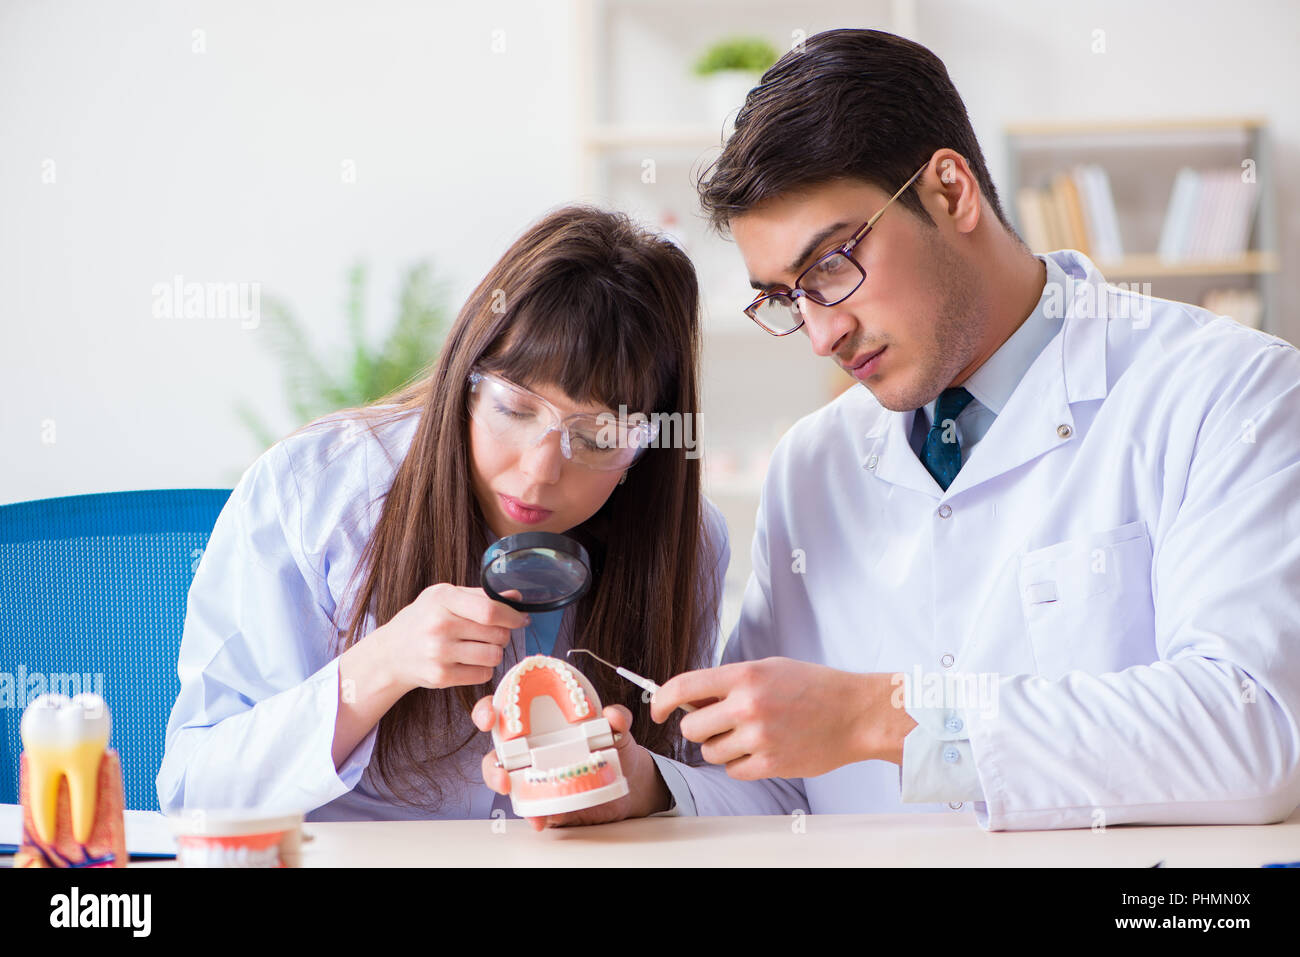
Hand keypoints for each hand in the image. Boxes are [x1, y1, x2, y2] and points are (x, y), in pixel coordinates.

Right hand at [367, 583, 528, 694]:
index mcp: (443, 599)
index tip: (521, 619)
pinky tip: (470, 661)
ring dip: (494, 652)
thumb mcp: (445, 597)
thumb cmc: (423, 619)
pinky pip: (483, 674)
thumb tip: (517, 597)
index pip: (490, 610)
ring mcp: (439, 652)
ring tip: (480, 647)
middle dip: (503, 634)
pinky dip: (483, 669)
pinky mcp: (441, 676)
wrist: (390, 652)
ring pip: (493, 655)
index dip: (512, 616)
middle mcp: (440, 625)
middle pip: (496, 633)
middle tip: (493, 633)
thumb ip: (481, 595)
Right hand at [473, 698, 671, 830]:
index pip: (505, 710)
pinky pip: (530, 808)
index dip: (488, 711)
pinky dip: (532, 814)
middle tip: (503, 776)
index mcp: (542, 722)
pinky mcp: (545, 800)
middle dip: (491, 765)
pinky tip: (540, 818)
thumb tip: (613, 715)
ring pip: (507, 783)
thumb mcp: (618, 728)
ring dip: (506, 792)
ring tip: (517, 798)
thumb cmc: (615, 747)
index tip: (490, 719)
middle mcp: (532, 748)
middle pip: (497, 753)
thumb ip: (617, 717)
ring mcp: (535, 775)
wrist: (630, 782)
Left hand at [649, 657, 917, 778]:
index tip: (658, 709)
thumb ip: (728, 682)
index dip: (661, 700)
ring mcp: (759, 737)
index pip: (683, 687)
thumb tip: (688, 698)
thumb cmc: (812, 687)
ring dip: (720, 747)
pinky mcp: (771, 764)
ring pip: (709, 752)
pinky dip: (740, 764)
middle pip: (691, 729)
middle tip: (719, 723)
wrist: (855, 713)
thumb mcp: (768, 668)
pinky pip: (732, 771)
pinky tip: (761, 750)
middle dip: (699, 728)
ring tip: (748, 735)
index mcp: (744, 676)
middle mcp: (747, 706)